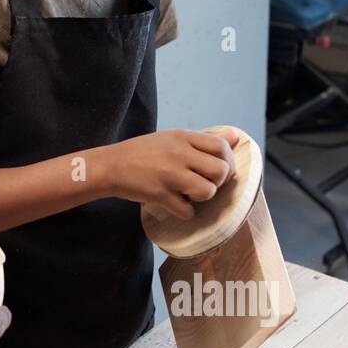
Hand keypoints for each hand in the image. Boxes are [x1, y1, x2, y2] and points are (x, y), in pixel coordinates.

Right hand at [108, 127, 239, 219]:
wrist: (110, 166)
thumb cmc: (144, 152)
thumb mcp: (173, 138)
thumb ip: (205, 139)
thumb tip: (236, 136)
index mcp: (183, 137)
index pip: (222, 147)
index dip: (228, 162)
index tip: (219, 170)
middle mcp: (179, 154)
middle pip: (221, 171)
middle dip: (219, 182)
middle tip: (206, 184)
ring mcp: (169, 175)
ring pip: (208, 191)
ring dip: (203, 198)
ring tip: (189, 194)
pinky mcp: (160, 195)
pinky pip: (187, 210)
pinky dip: (185, 212)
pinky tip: (175, 204)